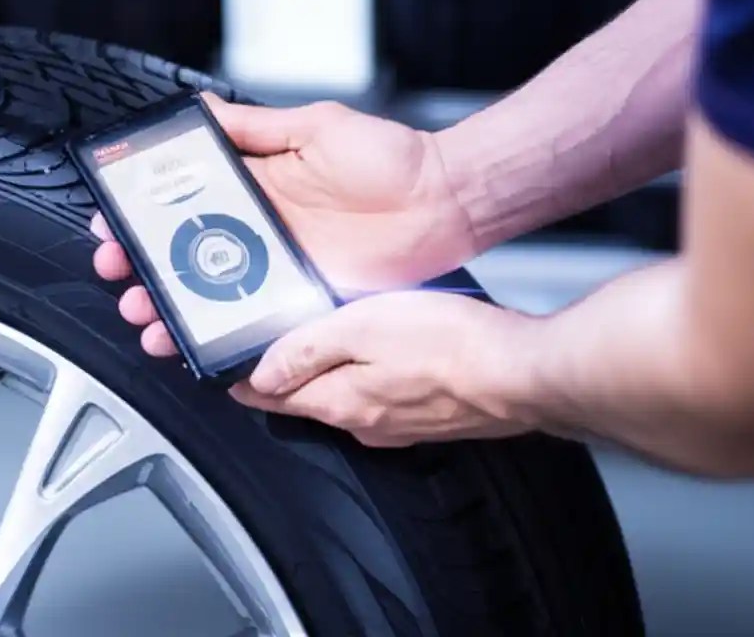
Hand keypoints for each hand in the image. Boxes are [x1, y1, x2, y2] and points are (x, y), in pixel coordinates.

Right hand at [91, 93, 476, 355]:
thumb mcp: (315, 127)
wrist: (444, 202)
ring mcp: (276, 270)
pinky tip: (190, 341)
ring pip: (206, 295)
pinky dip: (217, 336)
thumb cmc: (389, 159)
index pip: (181, 204)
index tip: (113, 224)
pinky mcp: (300, 302)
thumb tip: (199, 109)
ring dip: (167, 307)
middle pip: (182, 256)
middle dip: (141, 268)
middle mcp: (257, 231)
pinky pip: (250, 323)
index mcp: (253, 187)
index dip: (142, 216)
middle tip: (118, 274)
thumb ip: (255, 126)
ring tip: (145, 316)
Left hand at [229, 291, 537, 446]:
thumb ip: (306, 350)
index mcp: (340, 404)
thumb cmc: (451, 345)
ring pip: (350, 401)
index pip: (271, 397)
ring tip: (323, 348)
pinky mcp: (436, 417)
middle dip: (286, 379)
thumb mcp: (360, 328)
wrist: (528, 374)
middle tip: (269, 349)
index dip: (243, 380)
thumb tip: (261, 374)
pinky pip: (388, 400)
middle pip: (309, 400)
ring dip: (331, 379)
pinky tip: (385, 360)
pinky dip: (374, 381)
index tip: (225, 371)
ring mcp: (404, 426)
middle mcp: (367, 424)